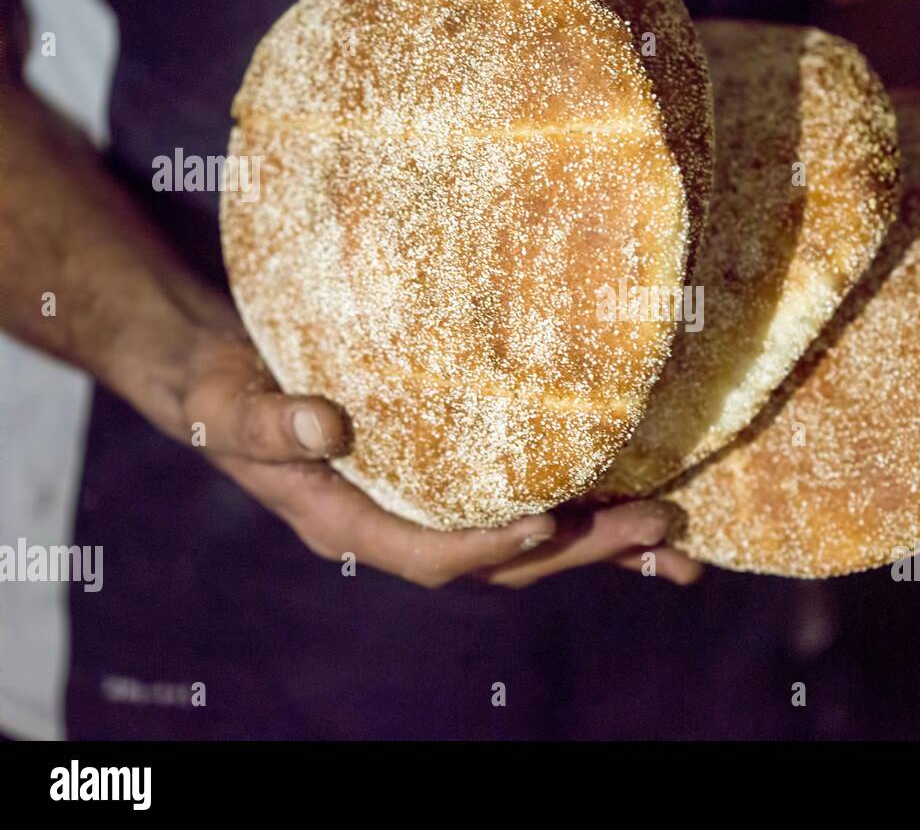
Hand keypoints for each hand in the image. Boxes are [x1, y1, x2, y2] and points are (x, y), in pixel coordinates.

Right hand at [175, 328, 703, 588]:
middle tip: (657, 529)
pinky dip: (584, 513)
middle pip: (501, 560)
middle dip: (580, 549)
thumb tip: (325, 426)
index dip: (487, 546)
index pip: (429, 553)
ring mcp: (433, 510)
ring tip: (675, 542)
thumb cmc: (226, 390)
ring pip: (527, 545)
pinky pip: (526, 506)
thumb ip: (267, 424)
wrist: (235, 378)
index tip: (547, 525)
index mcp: (348, 522)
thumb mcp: (230, 403)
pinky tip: (638, 507)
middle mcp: (401, 527)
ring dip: (601, 545)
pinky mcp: (455, 479)